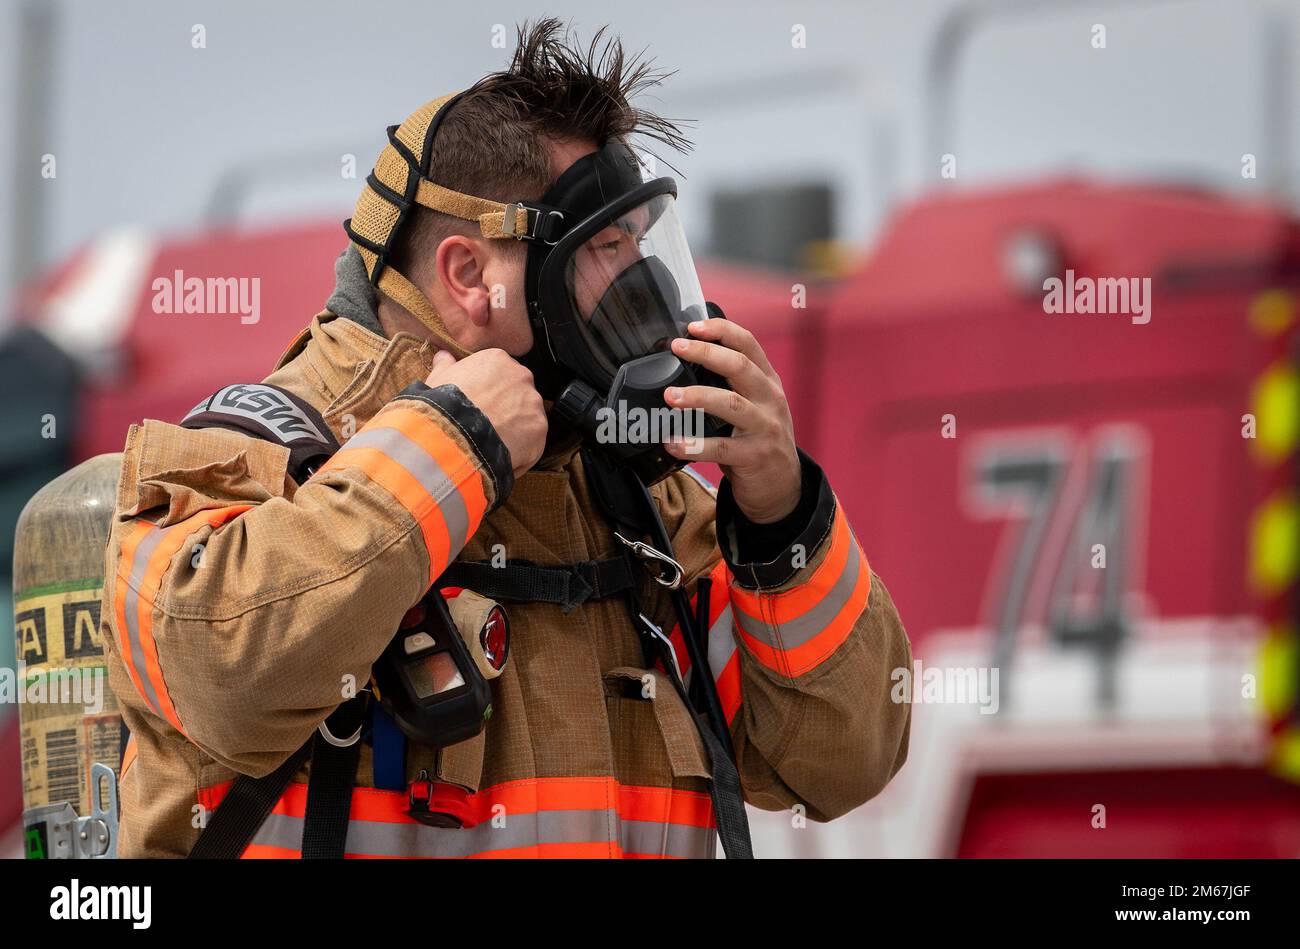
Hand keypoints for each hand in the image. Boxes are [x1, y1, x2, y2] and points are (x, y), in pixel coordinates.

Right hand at [425, 348, 546, 477]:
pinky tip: (499, 455)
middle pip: (517, 394)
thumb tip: (444, 357)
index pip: (500, 374)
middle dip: (505, 409)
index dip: (489, 392)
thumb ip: (446, 365)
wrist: (454, 433)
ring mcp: (533, 403)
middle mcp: (521, 377)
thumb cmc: (444, 405)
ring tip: (491, 443)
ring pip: (526, 418)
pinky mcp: (539, 429)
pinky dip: (519, 451)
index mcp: (497, 360)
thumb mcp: (438, 379)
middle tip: (487, 425)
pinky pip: (531, 442)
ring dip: (513, 430)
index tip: (480, 404)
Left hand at [664, 319, 801, 523]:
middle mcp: (770, 400)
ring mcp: (765, 428)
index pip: (749, 344)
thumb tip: (687, 362)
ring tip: (670, 396)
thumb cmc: (759, 441)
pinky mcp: (755, 456)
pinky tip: (673, 444)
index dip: (722, 330)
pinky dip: (694, 446)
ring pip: (731, 404)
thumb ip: (733, 385)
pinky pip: (721, 448)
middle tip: (677, 348)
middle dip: (706, 353)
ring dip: (697, 397)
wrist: (783, 486)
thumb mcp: (756, 406)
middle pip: (740, 367)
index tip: (693, 326)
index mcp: (767, 382)